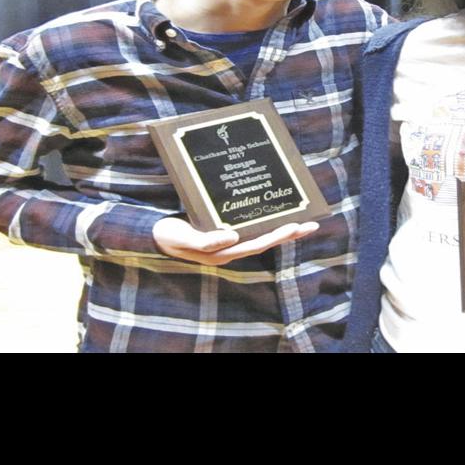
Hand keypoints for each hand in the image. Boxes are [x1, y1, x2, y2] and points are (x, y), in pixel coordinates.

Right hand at [152, 217, 318, 265]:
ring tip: (304, 221)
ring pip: (261, 235)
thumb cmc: (166, 236)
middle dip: (288, 234)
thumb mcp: (182, 238)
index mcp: (222, 252)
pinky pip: (251, 228)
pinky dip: (266, 221)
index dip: (274, 237)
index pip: (255, 245)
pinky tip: (277, 212)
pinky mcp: (225, 232)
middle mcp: (229, 248)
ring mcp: (228, 241)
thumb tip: (233, 237)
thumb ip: (205, 240)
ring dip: (281, 229)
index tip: (293, 227)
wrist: (153, 235)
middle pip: (264, 241)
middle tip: (312, 225)